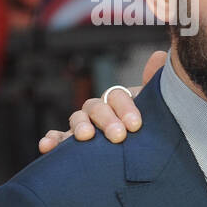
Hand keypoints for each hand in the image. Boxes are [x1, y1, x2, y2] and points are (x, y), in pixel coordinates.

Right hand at [38, 50, 164, 152]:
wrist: (143, 151)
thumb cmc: (147, 128)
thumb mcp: (155, 107)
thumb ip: (154, 84)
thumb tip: (159, 55)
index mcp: (118, 101)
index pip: (118, 96)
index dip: (126, 108)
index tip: (136, 125)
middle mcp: (99, 111)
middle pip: (97, 108)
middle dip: (106, 120)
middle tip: (118, 136)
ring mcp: (84, 126)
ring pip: (77, 120)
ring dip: (79, 127)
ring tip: (85, 136)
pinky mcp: (71, 145)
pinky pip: (58, 139)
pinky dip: (51, 140)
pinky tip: (47, 146)